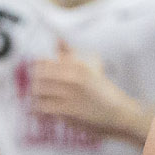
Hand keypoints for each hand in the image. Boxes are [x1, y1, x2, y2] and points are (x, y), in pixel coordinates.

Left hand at [30, 42, 144, 142]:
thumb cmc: (105, 92)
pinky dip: (36, 110)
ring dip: (35, 96)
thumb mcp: (92, 67)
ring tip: (39, 99)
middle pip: (38, 76)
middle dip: (35, 82)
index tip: (39, 72)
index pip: (44, 61)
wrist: (119, 115)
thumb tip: (57, 39)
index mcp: (77, 65)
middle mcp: (72, 78)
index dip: (38, 67)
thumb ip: (71, 53)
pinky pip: (42, 108)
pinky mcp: (67, 112)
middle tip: (38, 87)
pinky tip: (38, 112)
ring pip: (38, 92)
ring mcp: (68, 96)